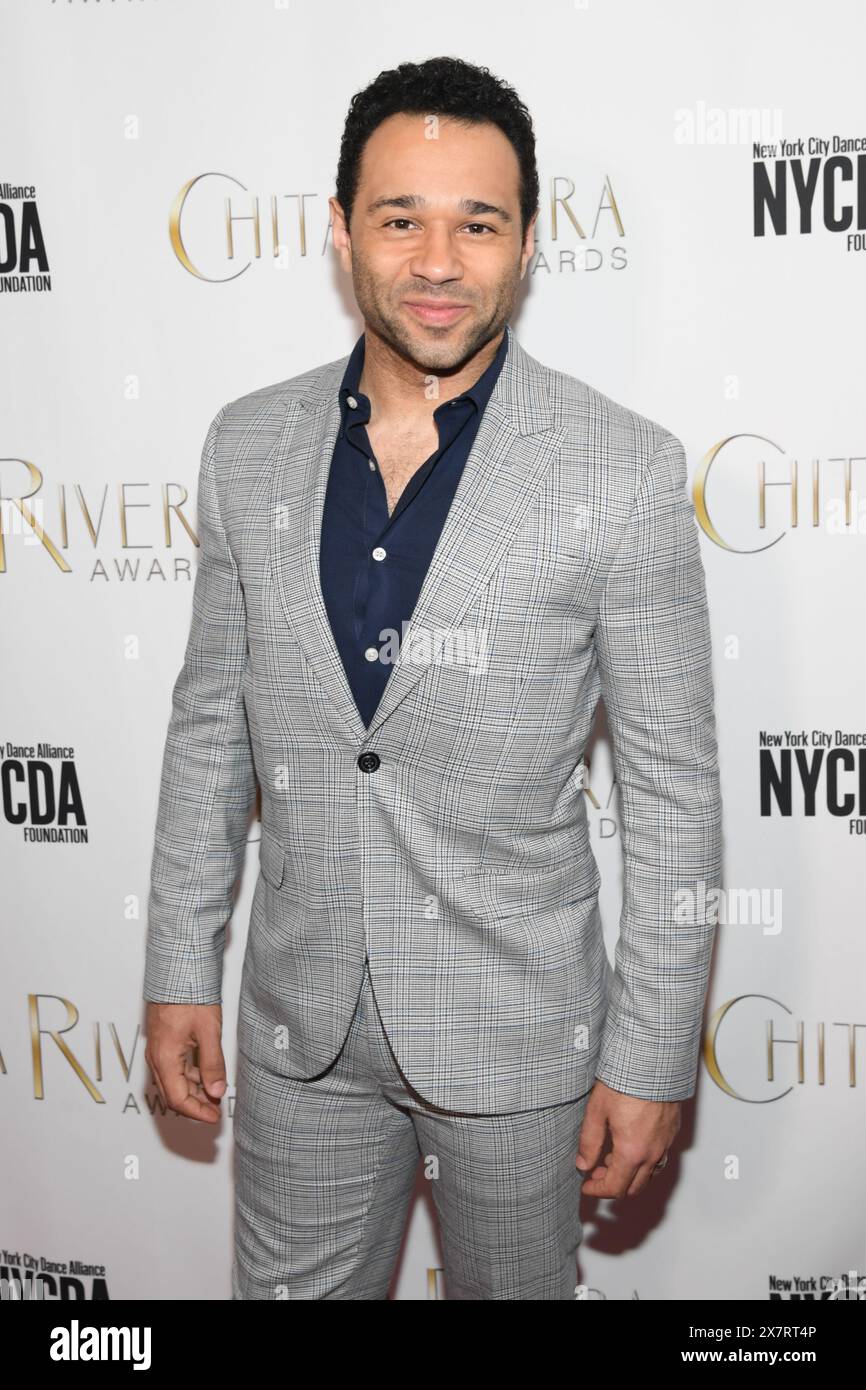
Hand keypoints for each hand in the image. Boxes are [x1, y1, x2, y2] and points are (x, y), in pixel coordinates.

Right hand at [144, 1002, 226, 1122]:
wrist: (176, 973)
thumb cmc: (190, 996)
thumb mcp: (208, 1032)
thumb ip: (212, 1064)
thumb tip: (217, 1091)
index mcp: (165, 1058)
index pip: (178, 1099)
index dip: (197, 1112)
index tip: (214, 1117)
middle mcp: (157, 1058)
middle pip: (173, 1094)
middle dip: (195, 1105)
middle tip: (216, 1109)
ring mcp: (158, 1051)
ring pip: (173, 1082)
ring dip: (193, 1091)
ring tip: (215, 1092)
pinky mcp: (163, 1043)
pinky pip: (174, 1069)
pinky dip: (189, 1077)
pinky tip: (205, 1075)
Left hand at [575, 1079, 680, 1196]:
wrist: (654, 1062)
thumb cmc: (626, 1082)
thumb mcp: (597, 1111)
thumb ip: (589, 1142)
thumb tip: (583, 1164)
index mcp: (632, 1152)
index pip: (615, 1187)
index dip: (597, 1191)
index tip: (586, 1186)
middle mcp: (652, 1153)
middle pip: (633, 1187)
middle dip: (612, 1185)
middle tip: (596, 1173)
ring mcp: (665, 1144)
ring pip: (649, 1175)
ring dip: (629, 1174)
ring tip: (611, 1157)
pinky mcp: (672, 1132)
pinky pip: (659, 1158)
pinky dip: (643, 1162)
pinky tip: (631, 1145)